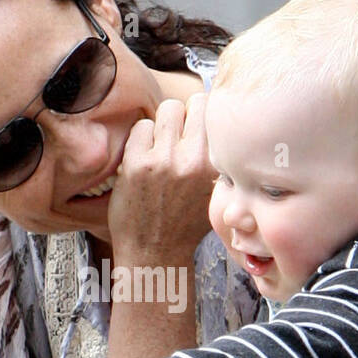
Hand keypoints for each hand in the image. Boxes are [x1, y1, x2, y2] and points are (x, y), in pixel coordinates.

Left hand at [108, 93, 213, 261]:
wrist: (155, 254)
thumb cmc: (185, 224)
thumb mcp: (216, 194)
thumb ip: (219, 160)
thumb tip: (220, 122)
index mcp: (217, 166)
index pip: (216, 112)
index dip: (205, 116)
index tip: (197, 127)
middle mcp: (194, 161)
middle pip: (192, 103)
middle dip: (185, 117)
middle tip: (178, 138)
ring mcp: (164, 161)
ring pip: (166, 111)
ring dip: (163, 126)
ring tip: (161, 148)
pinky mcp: (136, 165)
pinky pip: (140, 127)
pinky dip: (141, 139)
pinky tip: (143, 158)